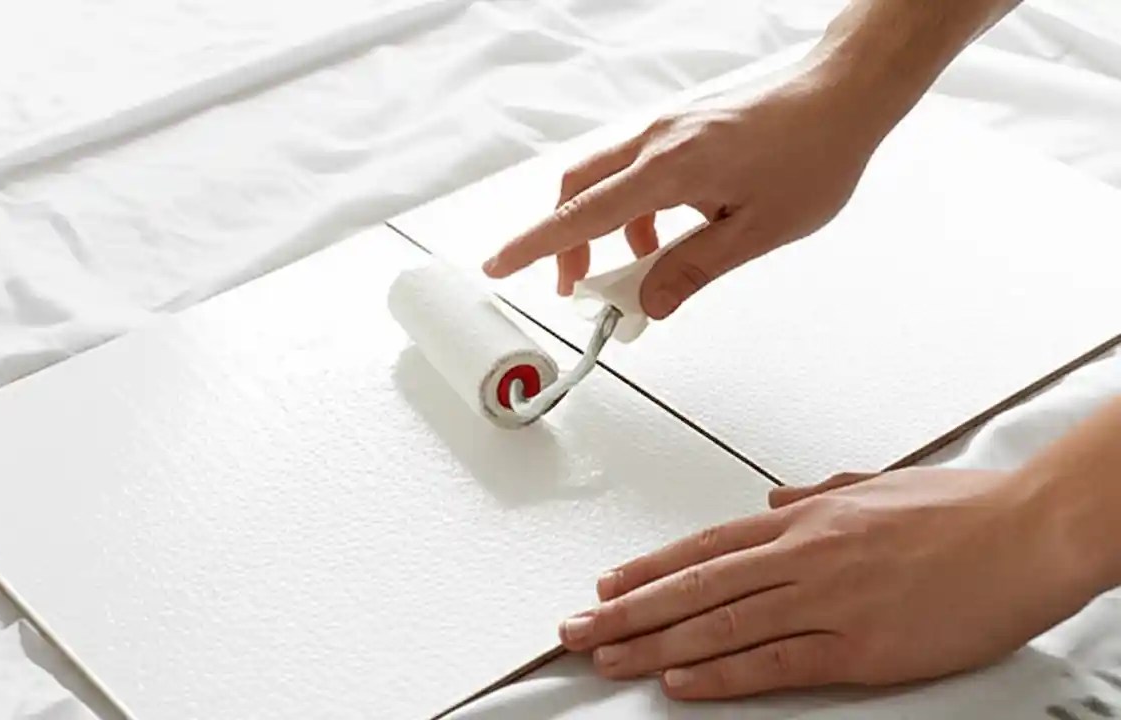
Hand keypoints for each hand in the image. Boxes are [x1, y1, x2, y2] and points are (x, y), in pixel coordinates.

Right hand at [482, 64, 886, 318]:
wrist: (844, 96)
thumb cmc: (815, 153)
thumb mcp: (757, 232)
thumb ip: (694, 269)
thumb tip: (650, 301)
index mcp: (670, 169)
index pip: (582, 215)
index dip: (535, 246)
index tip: (499, 265)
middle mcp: (657, 142)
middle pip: (578, 192)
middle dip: (566, 244)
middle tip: (580, 287)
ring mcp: (666, 131)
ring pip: (605, 180)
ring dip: (605, 228)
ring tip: (636, 270)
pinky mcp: (680, 130)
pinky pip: (634, 171)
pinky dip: (633, 208)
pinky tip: (666, 236)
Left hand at [558, 467, 1103, 699]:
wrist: (1029, 532)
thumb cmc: (965, 510)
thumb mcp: (879, 486)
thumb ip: (819, 493)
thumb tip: (774, 496)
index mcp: (808, 519)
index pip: (707, 543)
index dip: (650, 568)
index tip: (609, 585)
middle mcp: (804, 555)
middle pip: (695, 584)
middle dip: (628, 610)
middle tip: (579, 630)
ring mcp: (828, 601)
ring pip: (719, 624)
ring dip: (655, 645)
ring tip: (607, 658)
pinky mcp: (860, 647)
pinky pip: (775, 662)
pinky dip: (722, 674)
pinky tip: (682, 683)